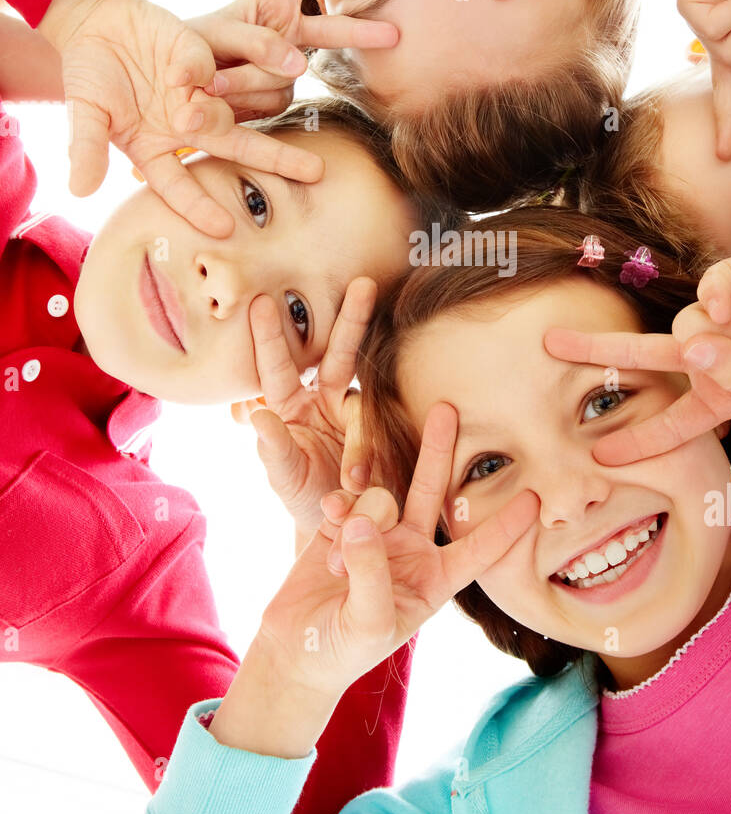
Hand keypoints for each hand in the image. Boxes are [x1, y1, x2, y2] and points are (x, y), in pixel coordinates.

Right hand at [38, 0, 325, 236]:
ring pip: (242, 110)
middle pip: (236, 148)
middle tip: (316, 174)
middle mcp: (185, 126)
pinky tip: (250, 69)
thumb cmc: (87, 73)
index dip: (197, 208)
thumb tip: (80, 189)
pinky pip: (222, 66)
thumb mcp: (85, 113)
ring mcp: (200, 93)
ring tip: (308, 115)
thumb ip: (87, 148)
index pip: (179, 187)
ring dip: (274, 113)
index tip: (223, 229)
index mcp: (155, 148)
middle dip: (275, 161)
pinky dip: (236, 68)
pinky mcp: (205, 59)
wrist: (97, 21)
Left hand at [186, 0, 397, 117]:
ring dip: (249, 80)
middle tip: (394, 35)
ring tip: (214, 83)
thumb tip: (301, 65)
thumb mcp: (217, 33)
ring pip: (287, 75)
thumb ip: (257, 43)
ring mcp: (285, 66)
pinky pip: (275, 102)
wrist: (173, 87)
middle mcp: (286, 30)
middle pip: (331, 30)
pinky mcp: (278, 97)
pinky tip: (225, 99)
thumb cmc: (190, 45)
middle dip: (362, 32)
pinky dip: (247, 102)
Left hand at [242, 278, 376, 537]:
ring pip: (367, 402)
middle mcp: (325, 399)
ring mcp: (358, 412)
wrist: (346, 528)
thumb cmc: (307, 497)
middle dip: (352, 321)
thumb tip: (259, 414)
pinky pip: (384, 436)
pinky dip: (368, 461)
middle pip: (338, 355)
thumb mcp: (286, 479)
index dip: (272, 337)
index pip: (278, 367)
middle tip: (363, 285)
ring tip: (353, 480)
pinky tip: (359, 487)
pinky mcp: (388, 431)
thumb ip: (274, 451)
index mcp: (289, 404)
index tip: (263, 303)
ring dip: (363, 437)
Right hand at [250, 402, 537, 697]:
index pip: (478, 550)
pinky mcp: (339, 527)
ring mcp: (376, 536)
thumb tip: (365, 522)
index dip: (506, 526)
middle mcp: (411, 551)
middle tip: (446, 408)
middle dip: (439, 451)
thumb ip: (370, 574)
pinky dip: (336, 511)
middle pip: (431, 494)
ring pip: (380, 498)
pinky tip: (324, 530)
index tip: (534, 498)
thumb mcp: (367, 624)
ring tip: (337, 568)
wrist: (295, 654)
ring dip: (362, 517)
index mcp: (434, 580)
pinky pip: (344, 502)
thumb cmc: (342, 652)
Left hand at [544, 236, 730, 464]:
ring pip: (683, 330)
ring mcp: (716, 316)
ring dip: (721, 341)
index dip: (640, 440)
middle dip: (596, 350)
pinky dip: (716, 301)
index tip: (602, 456)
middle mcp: (711, 357)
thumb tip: (693, 352)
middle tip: (550, 343)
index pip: (675, 423)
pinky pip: (704, 292)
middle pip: (642, 358)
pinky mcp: (728, 279)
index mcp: (725, 395)